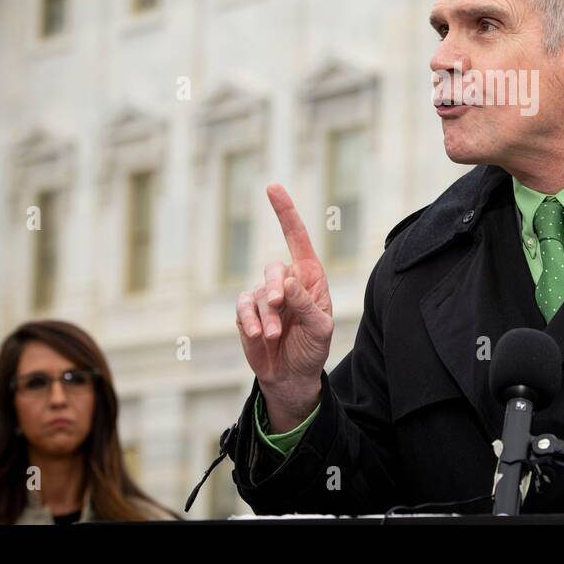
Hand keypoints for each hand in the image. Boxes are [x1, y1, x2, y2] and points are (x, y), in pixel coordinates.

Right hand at [236, 184, 333, 430]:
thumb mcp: (320, 328)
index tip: (272, 187)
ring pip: (257, 293)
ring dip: (265, 316)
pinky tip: (258, 336)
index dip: (285, 212)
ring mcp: (264, 296)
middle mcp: (286, 281)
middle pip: (273, 268)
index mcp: (310, 277)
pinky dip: (249, 321)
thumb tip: (288, 281)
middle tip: (278, 307)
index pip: (297, 238)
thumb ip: (306, 304)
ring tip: (273, 336)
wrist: (292, 376)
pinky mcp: (247, 313)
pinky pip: (242, 307)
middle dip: (275, 288)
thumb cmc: (313, 348)